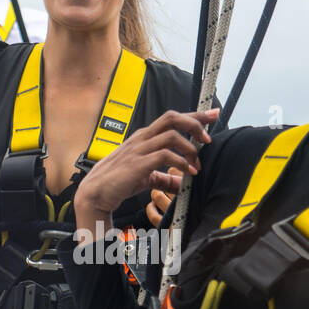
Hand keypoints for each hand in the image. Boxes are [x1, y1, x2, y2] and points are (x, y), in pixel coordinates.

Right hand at [76, 109, 216, 235]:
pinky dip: (180, 163)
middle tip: (208, 137)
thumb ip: (165, 178)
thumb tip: (183, 182)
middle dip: (195, 123)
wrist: (96, 193)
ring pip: (172, 134)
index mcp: (145, 137)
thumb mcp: (146, 178)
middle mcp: (143, 138)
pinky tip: (188, 173)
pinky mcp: (138, 163)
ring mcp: (139, 149)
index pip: (172, 119)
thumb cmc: (118, 182)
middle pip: (173, 118)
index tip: (212, 114)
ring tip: (197, 163)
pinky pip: (165, 155)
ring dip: (190, 147)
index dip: (194, 115)